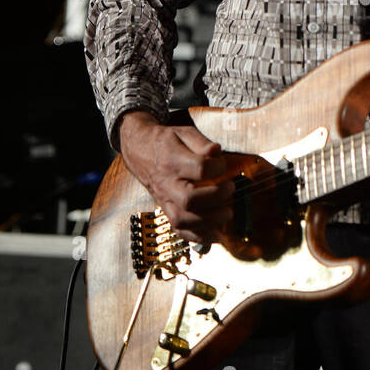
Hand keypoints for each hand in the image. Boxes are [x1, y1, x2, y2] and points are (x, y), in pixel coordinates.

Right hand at [116, 111, 234, 244]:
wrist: (140, 150)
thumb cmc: (166, 142)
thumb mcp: (183, 133)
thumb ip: (202, 142)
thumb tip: (216, 151)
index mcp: (172, 160)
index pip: (199, 169)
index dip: (217, 168)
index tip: (223, 164)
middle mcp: (167, 183)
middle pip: (189, 199)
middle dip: (216, 197)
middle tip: (230, 189)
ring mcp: (165, 200)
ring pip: (183, 219)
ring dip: (210, 221)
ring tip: (227, 213)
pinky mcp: (166, 210)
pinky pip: (180, 230)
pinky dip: (199, 236)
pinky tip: (217, 234)